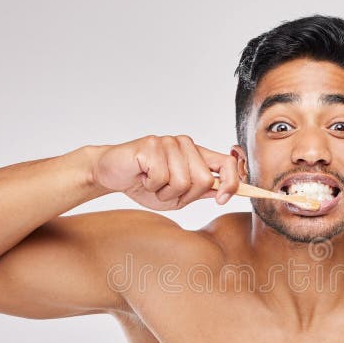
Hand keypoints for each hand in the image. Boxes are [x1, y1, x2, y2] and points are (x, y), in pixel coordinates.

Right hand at [91, 135, 239, 210]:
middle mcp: (186, 144)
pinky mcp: (152, 145)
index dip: (231, 183)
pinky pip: (161, 178)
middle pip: (204, 180)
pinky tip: (142, 177)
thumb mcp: (177, 196)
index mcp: (196, 155)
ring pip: (182, 182)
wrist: (112, 174)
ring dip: (164, 193)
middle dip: (184, 196)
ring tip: (152, 183)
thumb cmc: (145, 184)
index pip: (227, 163)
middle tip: (165, 192)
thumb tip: (225, 193)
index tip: (222, 200)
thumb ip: (200, 192)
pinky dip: (151, 186)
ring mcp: (169, 143)